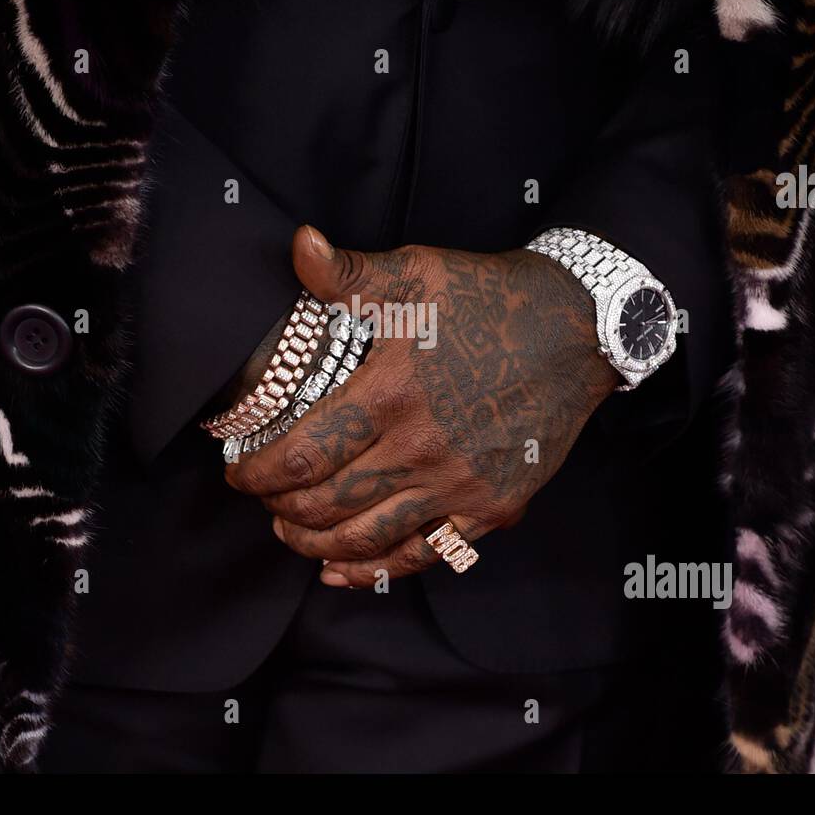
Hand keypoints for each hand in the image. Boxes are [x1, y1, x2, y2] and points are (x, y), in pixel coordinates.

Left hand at [225, 225, 620, 586]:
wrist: (578, 329)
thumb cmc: (490, 299)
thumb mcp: (415, 272)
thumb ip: (348, 272)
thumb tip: (299, 244)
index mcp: (392, 393)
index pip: (302, 453)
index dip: (257, 472)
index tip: (237, 472)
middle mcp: (422, 449)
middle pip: (326, 504)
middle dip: (279, 508)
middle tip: (262, 500)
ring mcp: (459, 486)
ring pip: (367, 539)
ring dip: (316, 545)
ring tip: (292, 533)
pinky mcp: (491, 508)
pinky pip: (425, 556)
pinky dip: (376, 571)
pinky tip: (345, 570)